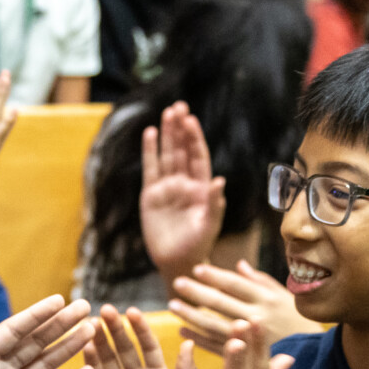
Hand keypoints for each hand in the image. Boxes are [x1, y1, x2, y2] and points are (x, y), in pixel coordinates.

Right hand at [87, 305, 198, 368]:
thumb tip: (189, 342)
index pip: (148, 346)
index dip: (140, 329)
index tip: (132, 312)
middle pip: (124, 348)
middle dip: (115, 329)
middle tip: (105, 310)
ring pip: (107, 359)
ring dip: (98, 341)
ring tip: (90, 323)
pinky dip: (89, 363)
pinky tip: (84, 347)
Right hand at [140, 101, 224, 281]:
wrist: (178, 261)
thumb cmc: (198, 245)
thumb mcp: (209, 226)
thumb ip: (214, 203)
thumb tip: (219, 180)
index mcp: (202, 187)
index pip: (198, 157)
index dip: (194, 138)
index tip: (191, 120)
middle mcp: (185, 183)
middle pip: (182, 150)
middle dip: (180, 129)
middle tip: (178, 107)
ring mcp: (168, 188)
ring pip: (167, 155)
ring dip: (166, 135)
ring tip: (166, 113)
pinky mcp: (151, 195)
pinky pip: (150, 169)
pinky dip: (150, 151)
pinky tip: (149, 133)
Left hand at [170, 261, 321, 354]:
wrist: (315, 357)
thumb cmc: (298, 321)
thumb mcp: (284, 298)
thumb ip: (260, 281)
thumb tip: (239, 264)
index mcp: (268, 300)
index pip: (237, 285)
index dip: (216, 277)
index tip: (196, 269)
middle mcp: (258, 318)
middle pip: (222, 304)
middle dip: (198, 293)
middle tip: (177, 283)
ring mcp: (250, 340)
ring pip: (215, 326)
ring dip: (192, 316)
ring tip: (173, 306)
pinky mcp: (245, 358)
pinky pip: (218, 347)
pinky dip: (199, 340)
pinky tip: (182, 331)